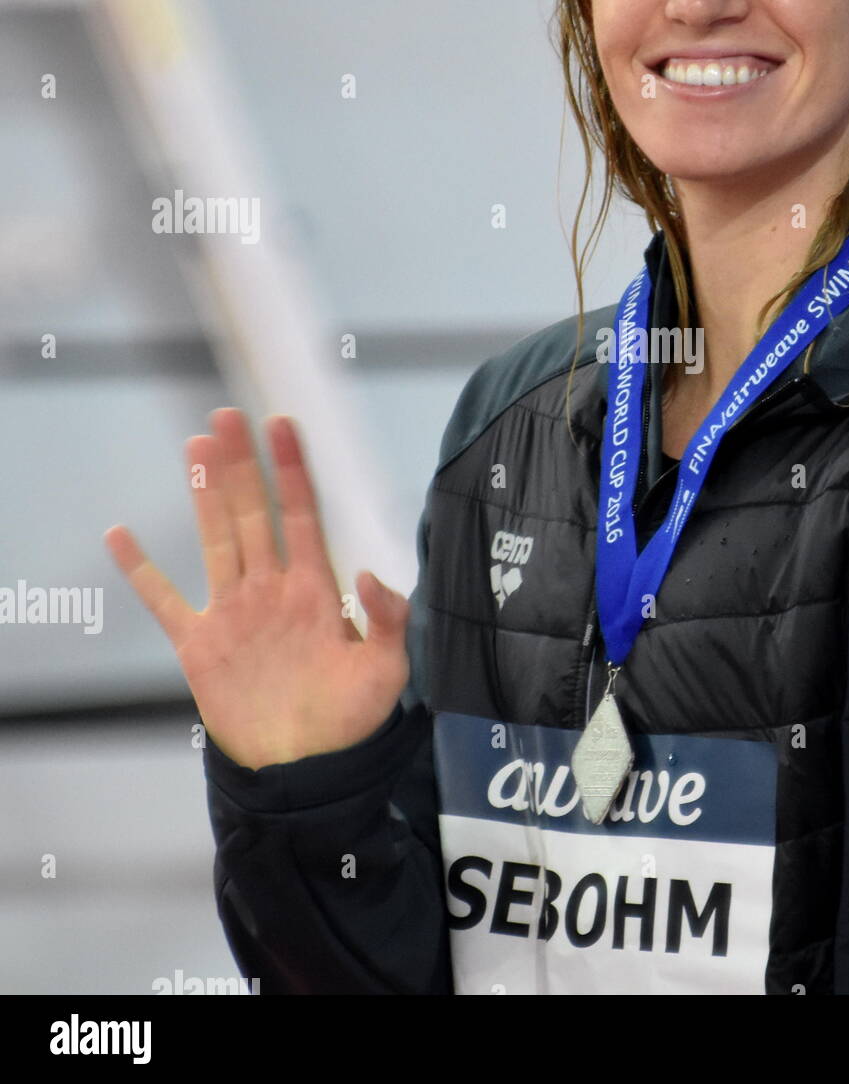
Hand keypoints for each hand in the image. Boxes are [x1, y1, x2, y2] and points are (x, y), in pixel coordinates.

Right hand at [104, 408, 409, 769]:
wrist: (308, 770)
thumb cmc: (354, 720)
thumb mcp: (388, 670)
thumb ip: (389, 619)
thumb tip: (373, 574)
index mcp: (316, 588)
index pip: (302, 513)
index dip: (293, 469)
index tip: (283, 423)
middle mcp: (271, 589)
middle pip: (253, 513)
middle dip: (243, 465)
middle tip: (228, 415)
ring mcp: (234, 613)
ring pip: (216, 539)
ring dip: (206, 494)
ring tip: (196, 447)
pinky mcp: (200, 646)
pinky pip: (165, 602)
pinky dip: (142, 572)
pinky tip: (121, 536)